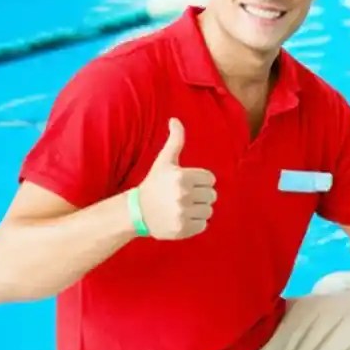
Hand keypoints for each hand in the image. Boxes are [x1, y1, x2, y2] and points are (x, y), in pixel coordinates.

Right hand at [137, 118, 216, 239]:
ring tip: (182, 207)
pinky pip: (204, 225)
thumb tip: (175, 120)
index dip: (200, 181)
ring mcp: (182, 213)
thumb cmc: (155, 183)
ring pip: (209, 210)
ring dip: (199, 209)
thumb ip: (175, 141)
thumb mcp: (164, 161)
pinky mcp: (183, 229)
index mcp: (181, 177)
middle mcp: (182, 195)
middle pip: (212, 195)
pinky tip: (182, 218)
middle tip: (184, 196)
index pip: (210, 179)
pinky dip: (196, 223)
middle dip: (200, 195)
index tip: (186, 183)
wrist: (137, 211)